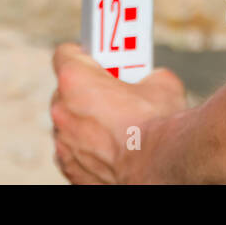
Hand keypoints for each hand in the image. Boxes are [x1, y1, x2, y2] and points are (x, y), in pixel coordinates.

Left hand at [50, 42, 185, 183]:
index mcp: (75, 80)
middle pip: (66, 92)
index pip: (64, 54)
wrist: (163, 167)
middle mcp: (62, 110)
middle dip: (87, 93)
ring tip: (116, 129)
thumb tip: (152, 80)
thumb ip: (146, 76)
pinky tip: (112, 151)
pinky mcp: (70, 170)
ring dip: (86, 123)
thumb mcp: (162, 84)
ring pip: (69, 125)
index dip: (83, 56)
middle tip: (113, 97)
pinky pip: (74, 153)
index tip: (96, 60)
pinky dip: (88, 151)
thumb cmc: (159, 124)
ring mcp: (63, 144)